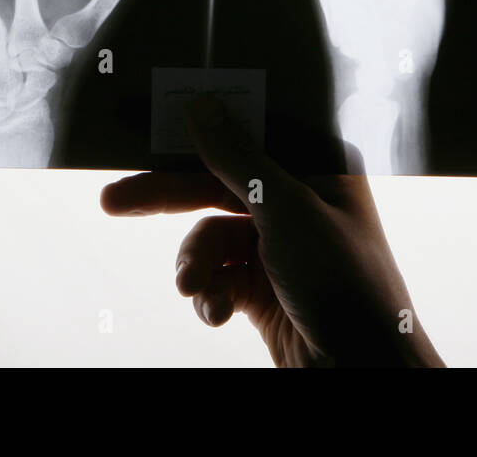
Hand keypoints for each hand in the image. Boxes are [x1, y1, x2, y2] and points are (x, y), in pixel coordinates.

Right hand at [101, 94, 443, 366]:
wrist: (363, 370)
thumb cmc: (344, 281)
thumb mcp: (285, 210)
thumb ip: (237, 158)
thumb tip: (200, 105)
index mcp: (319, 166)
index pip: (250, 130)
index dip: (200, 124)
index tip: (147, 118)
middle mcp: (300, 199)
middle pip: (218, 184)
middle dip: (168, 198)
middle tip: (113, 201)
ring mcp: (280, 245)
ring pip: (211, 236)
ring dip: (196, 263)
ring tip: (192, 288)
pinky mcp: (265, 288)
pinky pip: (217, 277)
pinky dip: (210, 294)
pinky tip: (217, 312)